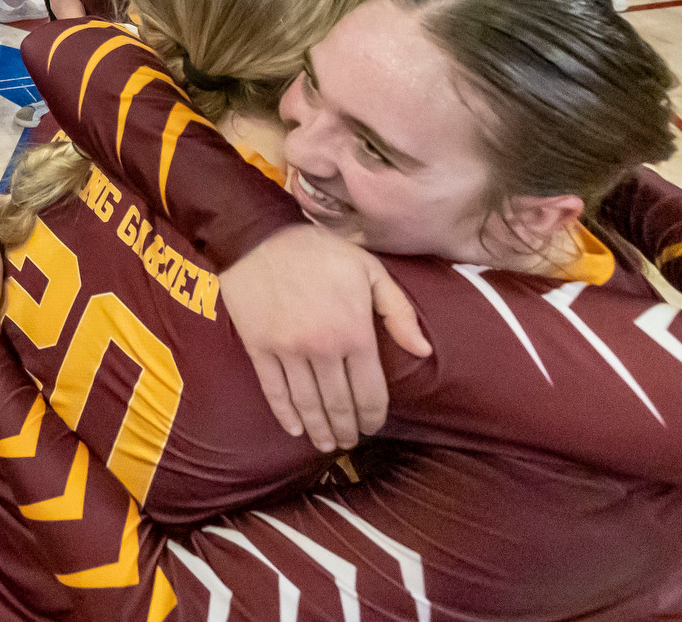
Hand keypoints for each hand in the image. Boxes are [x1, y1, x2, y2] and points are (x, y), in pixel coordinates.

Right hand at [218, 225, 431, 451]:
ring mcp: (288, 350)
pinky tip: (294, 429)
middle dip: (347, 429)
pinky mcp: (259, 348)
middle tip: (350, 442)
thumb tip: (423, 351)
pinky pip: (274, 390)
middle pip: (339, 404)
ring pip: (308, 403)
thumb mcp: (369, 271)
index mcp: (355, 332)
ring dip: (319, 429)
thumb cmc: (319, 252)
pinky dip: (285, 414)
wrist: (259, 237)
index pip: (370, 391)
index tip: (373, 427)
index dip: (373, 416)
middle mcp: (323, 348)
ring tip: (327, 444)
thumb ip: (398, 312)